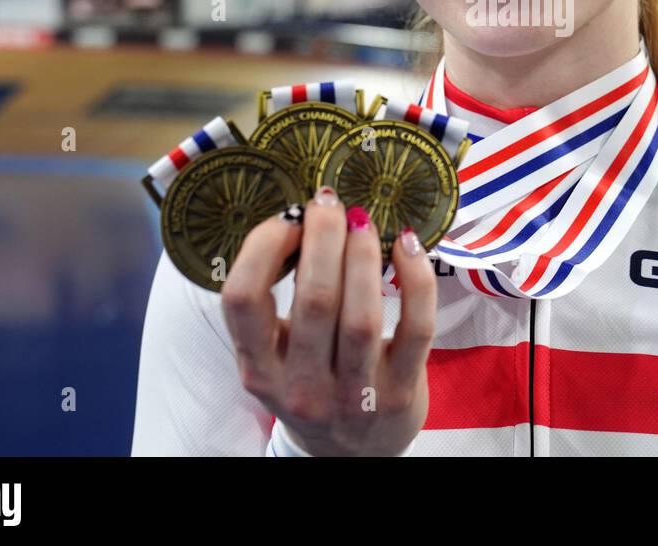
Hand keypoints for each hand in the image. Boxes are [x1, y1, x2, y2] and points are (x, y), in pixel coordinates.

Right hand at [221, 186, 435, 455]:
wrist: (351, 454)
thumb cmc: (310, 382)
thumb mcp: (275, 356)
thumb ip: (279, 304)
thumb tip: (305, 218)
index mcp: (258, 370)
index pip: (242, 301)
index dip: (262, 247)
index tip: (287, 219)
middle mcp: (301, 387)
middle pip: (313, 300)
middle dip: (324, 237)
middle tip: (330, 202)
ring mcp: (354, 395)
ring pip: (361, 315)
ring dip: (363, 255)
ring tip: (363, 219)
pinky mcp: (401, 392)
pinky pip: (416, 327)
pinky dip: (415, 279)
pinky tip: (408, 244)